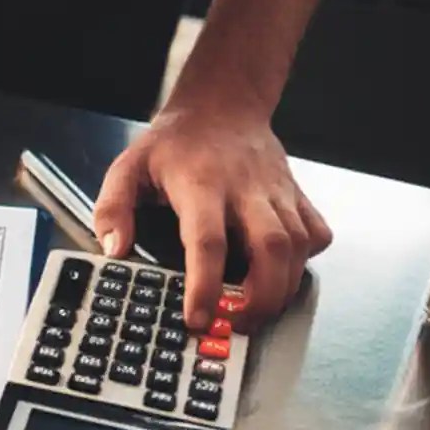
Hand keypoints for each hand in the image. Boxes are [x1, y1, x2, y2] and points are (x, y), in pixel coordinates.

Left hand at [93, 106, 331, 331]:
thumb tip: (114, 250)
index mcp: (201, 184)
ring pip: (300, 246)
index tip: (197, 318)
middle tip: (238, 326)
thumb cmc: (175, 141)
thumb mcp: (129, 166)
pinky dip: (306, 262)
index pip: (207, 242)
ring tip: (255, 311)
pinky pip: (317, 234)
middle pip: (272, 249)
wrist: (224, 104)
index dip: (205, 286)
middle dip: (261, 297)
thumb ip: (112, 209)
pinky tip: (281, 273)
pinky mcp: (298, 195)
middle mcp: (247, 189)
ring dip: (283, 288)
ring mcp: (278, 192)